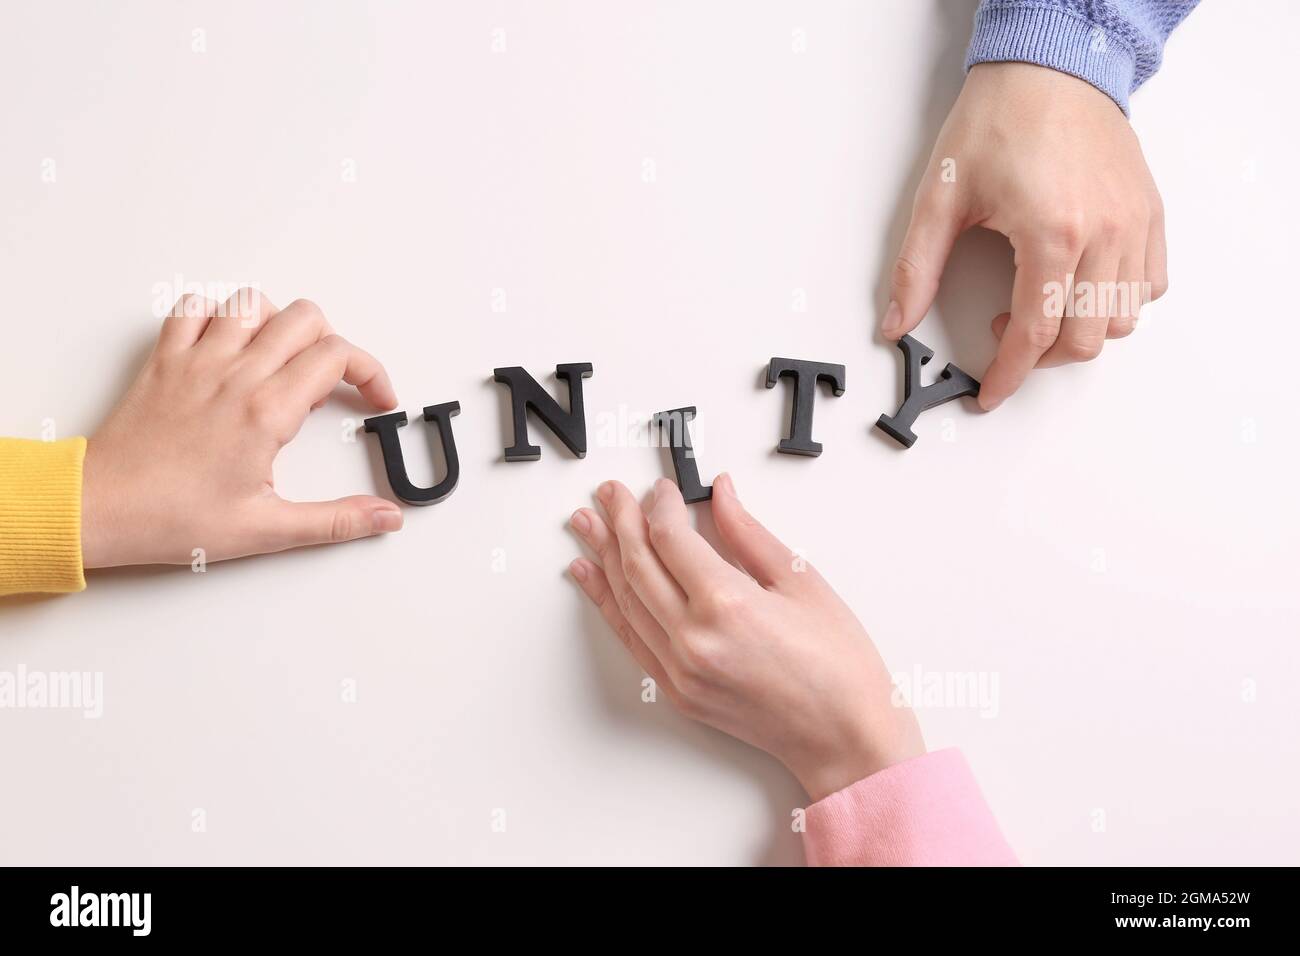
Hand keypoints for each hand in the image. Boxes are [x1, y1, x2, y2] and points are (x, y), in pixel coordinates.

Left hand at [81, 290, 402, 567]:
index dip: (370, 373)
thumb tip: (385, 517)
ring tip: (283, 360)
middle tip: (331, 382)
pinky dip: (218, 314)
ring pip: (252, 302)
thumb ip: (336, 520)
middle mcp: (234, 374)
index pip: (337, 357)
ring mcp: (196, 360)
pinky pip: (193, 307)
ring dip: (278, 322)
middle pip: (304, 318)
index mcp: (265, 411)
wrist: (98, 508)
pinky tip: (228, 345)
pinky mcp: (164, 360)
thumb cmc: (170, 519)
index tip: (375, 399)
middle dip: (332, 344)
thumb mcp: (267, 529)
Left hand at [567, 474, 923, 802]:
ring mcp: (680, 669)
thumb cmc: (837, 665)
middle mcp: (693, 638)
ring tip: (586, 525)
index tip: (662, 489)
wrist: (844, 737)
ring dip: (602, 557)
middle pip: (638, 565)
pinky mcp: (677, 691)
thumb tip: (721, 495)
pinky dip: (608, 603)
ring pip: (626, 600)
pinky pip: (631, 637)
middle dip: (620, 521)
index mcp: (726, 604)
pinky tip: (591, 578)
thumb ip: (748, 534)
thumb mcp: (799, 582)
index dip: (660, 506)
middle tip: (608, 493)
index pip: (670, 539)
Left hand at [884, 62, 1168, 409]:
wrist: (1051, 64)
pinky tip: (1078, 286)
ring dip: (1080, 332)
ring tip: (1038, 306)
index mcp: (1052, 232)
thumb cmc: (1000, 118)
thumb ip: (918, 269)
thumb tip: (897, 322)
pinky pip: (1149, 284)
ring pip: (1123, 318)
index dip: (1008, 375)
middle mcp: (1104, 233)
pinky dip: (1117, 302)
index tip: (989, 392)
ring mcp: (1134, 223)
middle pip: (1086, 339)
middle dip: (1042, 360)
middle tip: (1007, 341)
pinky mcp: (1149, 212)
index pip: (1036, 335)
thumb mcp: (941, 197)